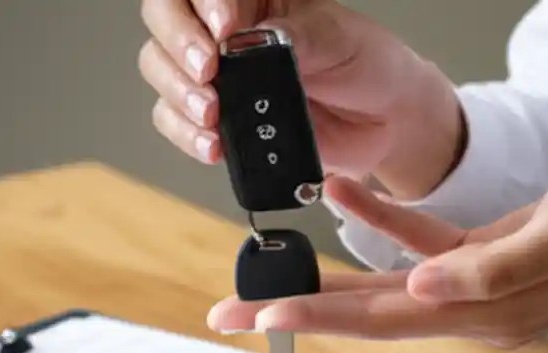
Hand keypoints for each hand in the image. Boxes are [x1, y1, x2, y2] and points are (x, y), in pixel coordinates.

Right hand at [138, 0, 463, 198]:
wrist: (385, 122)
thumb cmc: (369, 66)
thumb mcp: (340, 38)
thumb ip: (295, 36)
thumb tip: (249, 42)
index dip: (203, 4)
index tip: (225, 31)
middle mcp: (226, 27)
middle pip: (165, 19)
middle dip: (179, 47)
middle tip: (208, 72)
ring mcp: (218, 72)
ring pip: (162, 69)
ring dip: (179, 93)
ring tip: (212, 114)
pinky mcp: (218, 116)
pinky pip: (175, 120)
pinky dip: (186, 134)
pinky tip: (212, 143)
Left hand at [206, 147, 547, 343]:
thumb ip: (490, 269)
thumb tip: (422, 289)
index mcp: (486, 312)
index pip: (384, 320)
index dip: (319, 319)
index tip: (262, 318)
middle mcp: (473, 306)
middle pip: (367, 314)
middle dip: (298, 314)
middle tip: (230, 317)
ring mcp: (477, 283)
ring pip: (384, 284)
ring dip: (327, 277)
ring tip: (267, 274)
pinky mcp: (488, 252)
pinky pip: (422, 240)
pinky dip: (384, 219)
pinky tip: (348, 194)